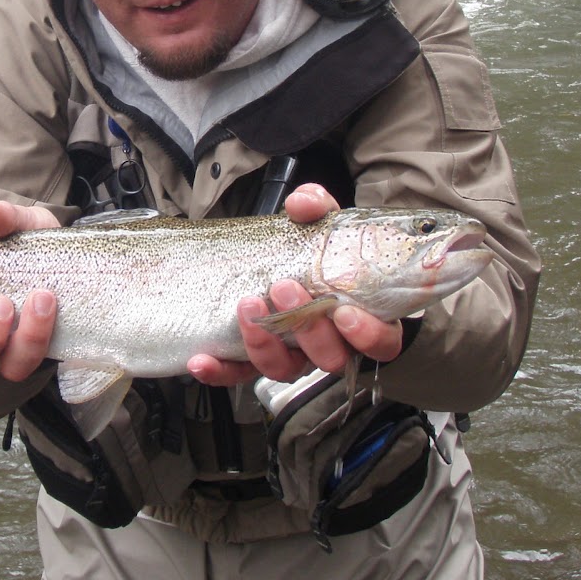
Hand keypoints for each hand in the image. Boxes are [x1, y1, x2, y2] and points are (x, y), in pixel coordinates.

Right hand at [0, 199, 59, 383]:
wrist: (65, 258)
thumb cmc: (20, 245)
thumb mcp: (14, 225)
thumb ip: (1, 218)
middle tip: (1, 303)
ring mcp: (3, 351)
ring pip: (4, 368)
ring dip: (21, 340)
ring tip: (39, 299)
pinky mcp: (32, 355)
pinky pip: (33, 362)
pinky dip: (43, 336)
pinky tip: (53, 307)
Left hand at [188, 184, 401, 386]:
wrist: (282, 260)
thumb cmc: (314, 248)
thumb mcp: (320, 223)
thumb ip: (317, 207)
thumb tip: (302, 204)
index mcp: (360, 316)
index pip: (380, 342)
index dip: (366, 334)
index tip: (344, 312)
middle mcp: (331, 343)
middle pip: (329, 358)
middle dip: (307, 328)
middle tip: (284, 288)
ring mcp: (293, 355)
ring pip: (285, 369)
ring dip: (264, 344)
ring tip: (247, 306)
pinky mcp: (257, 358)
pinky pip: (240, 375)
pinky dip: (220, 371)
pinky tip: (201, 360)